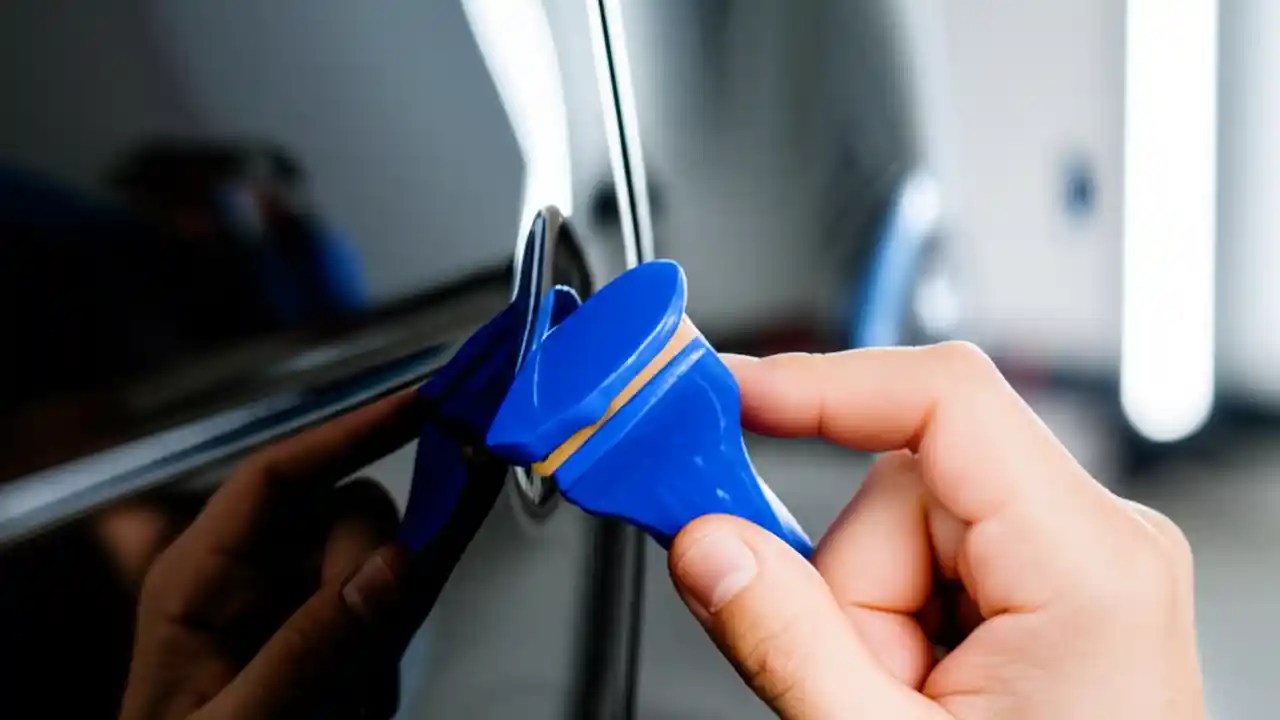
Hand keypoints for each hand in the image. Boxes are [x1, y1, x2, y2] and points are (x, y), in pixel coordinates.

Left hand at [120, 390, 422, 719]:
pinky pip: (395, 610)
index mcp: (197, 577)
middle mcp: (251, 576)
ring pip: (383, 560)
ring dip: (386, 622)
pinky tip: (355, 701)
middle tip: (367, 644)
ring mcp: (297, 604)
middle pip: (348, 514)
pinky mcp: (335, 633)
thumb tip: (394, 567)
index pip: (277, 475)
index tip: (423, 404)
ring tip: (348, 696)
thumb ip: (311, 648)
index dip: (351, 431)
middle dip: (375, 567)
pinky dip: (392, 651)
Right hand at [668, 343, 1203, 718]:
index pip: (945, 399)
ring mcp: (1077, 565)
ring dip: (868, 616)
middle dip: (847, 583)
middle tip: (855, 683)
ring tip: (905, 706)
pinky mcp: (1050, 589)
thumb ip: (786, 644)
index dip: (822, 383)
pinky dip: (894, 624)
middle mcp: (1096, 544)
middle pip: (900, 483)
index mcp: (1087, 565)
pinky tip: (923, 692)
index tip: (726, 398)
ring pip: (900, 528)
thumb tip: (707, 546)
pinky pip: (926, 563)